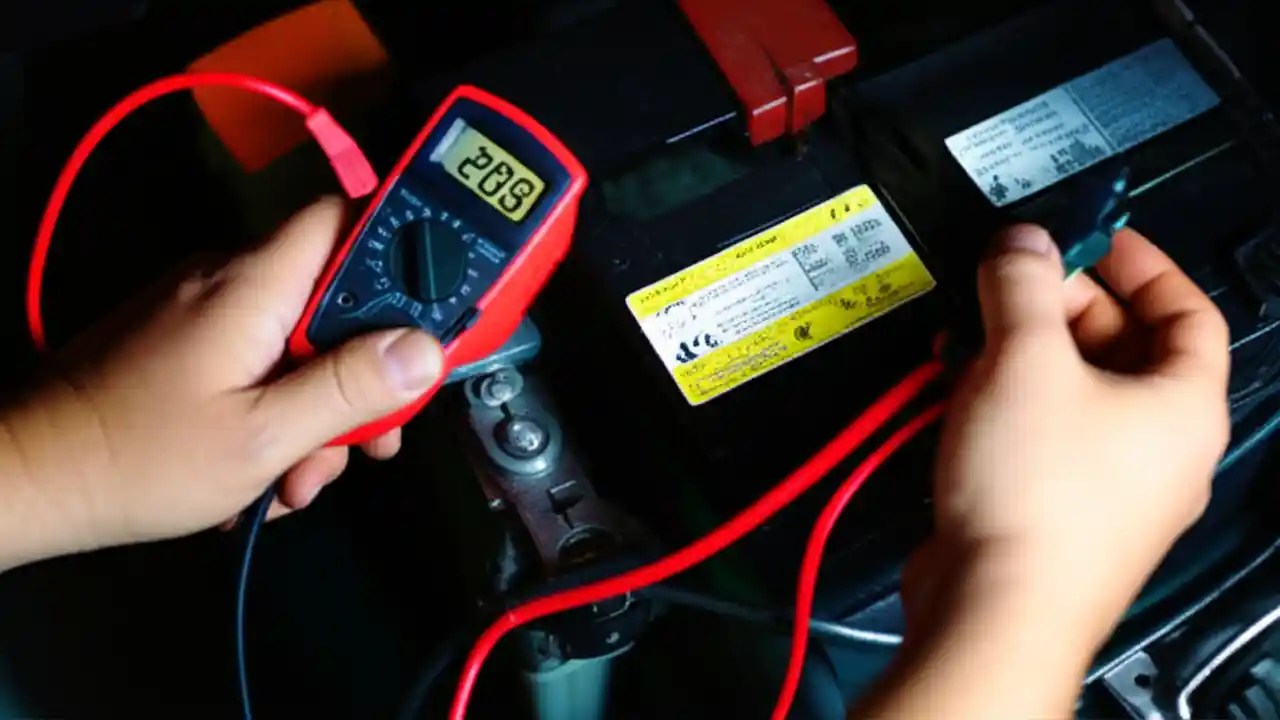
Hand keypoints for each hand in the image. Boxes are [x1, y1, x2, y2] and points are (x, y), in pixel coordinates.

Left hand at [0, 198, 442, 566]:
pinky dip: (276, 413)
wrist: (32, 478)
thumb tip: (425, 350)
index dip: (400, 249)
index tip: (433, 311)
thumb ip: (348, 388)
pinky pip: (259, 363)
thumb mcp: (264, 436)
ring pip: (299, 344)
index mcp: (254, 284)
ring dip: (316, 414)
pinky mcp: (186, 345)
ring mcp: (204, 313)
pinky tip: (265, 473)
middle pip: (333, 301)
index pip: (344, 216)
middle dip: (361, 376)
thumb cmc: (147, 456)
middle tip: (369, 446)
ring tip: (297, 482)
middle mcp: (230, 281)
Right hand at [914, 224, 1229, 652]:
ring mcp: (1107, 485)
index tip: (1091, 234)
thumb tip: (1022, 242)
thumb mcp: (1025, 358)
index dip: (1141, 263)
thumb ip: (1022, 285)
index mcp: (1182, 405)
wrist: (996, 607)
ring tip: (964, 335)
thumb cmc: (1037, 491)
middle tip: (1005, 282)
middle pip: (1120, 347)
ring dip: (1017, 352)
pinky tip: (954, 388)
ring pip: (1070, 391)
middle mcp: (1158, 447)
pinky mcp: (1056, 510)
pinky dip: (1002, 401)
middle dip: (1057, 306)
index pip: (1187, 310)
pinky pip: (1039, 434)